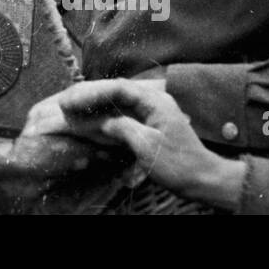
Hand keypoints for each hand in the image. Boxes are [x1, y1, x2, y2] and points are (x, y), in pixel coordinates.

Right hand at [17, 79, 244, 209]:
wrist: (203, 179)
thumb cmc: (178, 164)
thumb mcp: (146, 146)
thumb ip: (122, 127)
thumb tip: (103, 122)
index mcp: (154, 101)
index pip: (117, 88)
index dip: (91, 93)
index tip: (71, 102)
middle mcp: (152, 101)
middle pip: (114, 91)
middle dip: (88, 96)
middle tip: (64, 104)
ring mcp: (150, 112)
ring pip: (115, 102)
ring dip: (93, 105)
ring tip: (70, 109)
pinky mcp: (148, 124)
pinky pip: (121, 114)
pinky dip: (103, 117)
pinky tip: (89, 121)